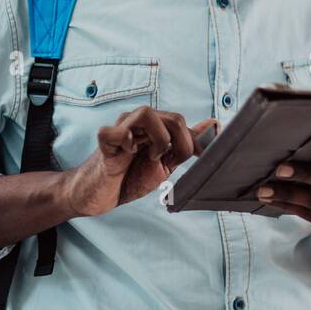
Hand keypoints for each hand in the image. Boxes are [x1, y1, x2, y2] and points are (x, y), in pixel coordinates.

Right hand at [62, 107, 216, 217]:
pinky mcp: (104, 142)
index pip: (181, 121)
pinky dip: (124, 140)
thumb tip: (212, 124)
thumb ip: (185, 145)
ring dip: (158, 138)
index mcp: (154, 127)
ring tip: (151, 156)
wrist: (98, 195)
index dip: (193, 141)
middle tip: (171, 161)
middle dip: (181, 142)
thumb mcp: (164, 164)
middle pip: (172, 117)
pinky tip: (127, 153)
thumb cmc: (128, 177)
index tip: (197, 160)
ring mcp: (120, 129)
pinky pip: (113, 131)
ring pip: (146, 113)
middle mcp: (138, 122)